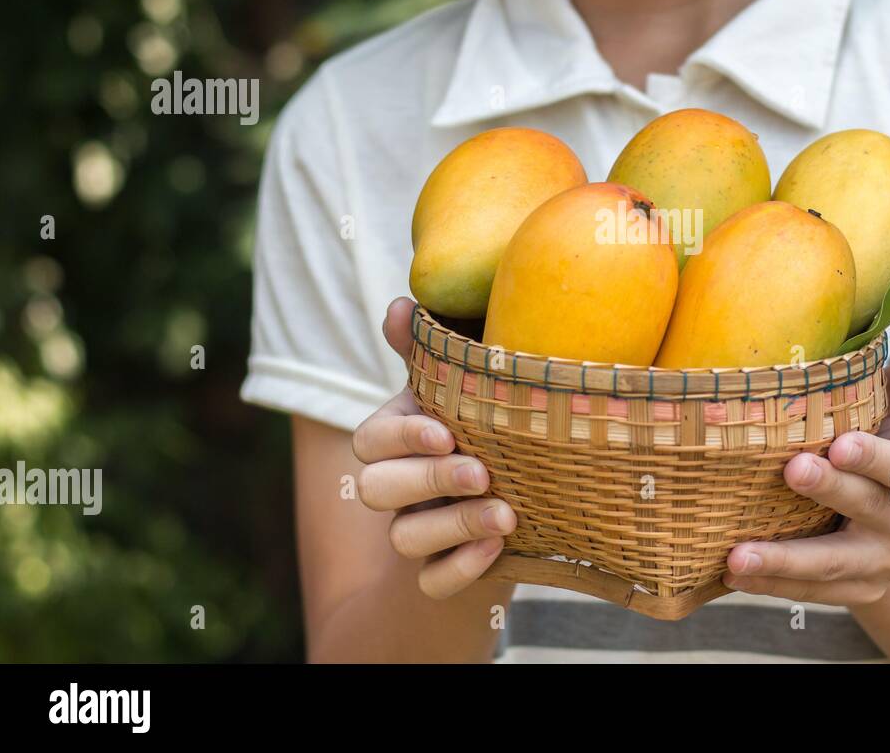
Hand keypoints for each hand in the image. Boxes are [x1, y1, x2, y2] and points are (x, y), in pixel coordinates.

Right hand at [352, 297, 515, 599]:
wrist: (518, 511)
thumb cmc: (489, 432)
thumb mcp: (463, 391)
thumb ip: (432, 352)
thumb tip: (400, 305)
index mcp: (400, 439)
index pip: (371, 439)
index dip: (400, 436)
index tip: (444, 431)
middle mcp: (400, 487)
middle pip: (377, 489)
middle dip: (427, 479)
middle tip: (482, 473)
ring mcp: (418, 532)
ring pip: (403, 538)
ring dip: (452, 525)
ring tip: (505, 515)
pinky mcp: (443, 575)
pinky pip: (431, 583)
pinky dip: (461, 569)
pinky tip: (499, 549)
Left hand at [722, 347, 889, 605]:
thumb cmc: (880, 443)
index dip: (872, 457)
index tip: (839, 444)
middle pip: (870, 509)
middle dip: (831, 492)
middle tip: (790, 471)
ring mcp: (883, 561)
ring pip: (835, 564)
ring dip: (786, 561)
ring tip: (738, 556)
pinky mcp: (858, 590)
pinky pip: (814, 593)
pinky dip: (774, 586)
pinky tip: (734, 575)